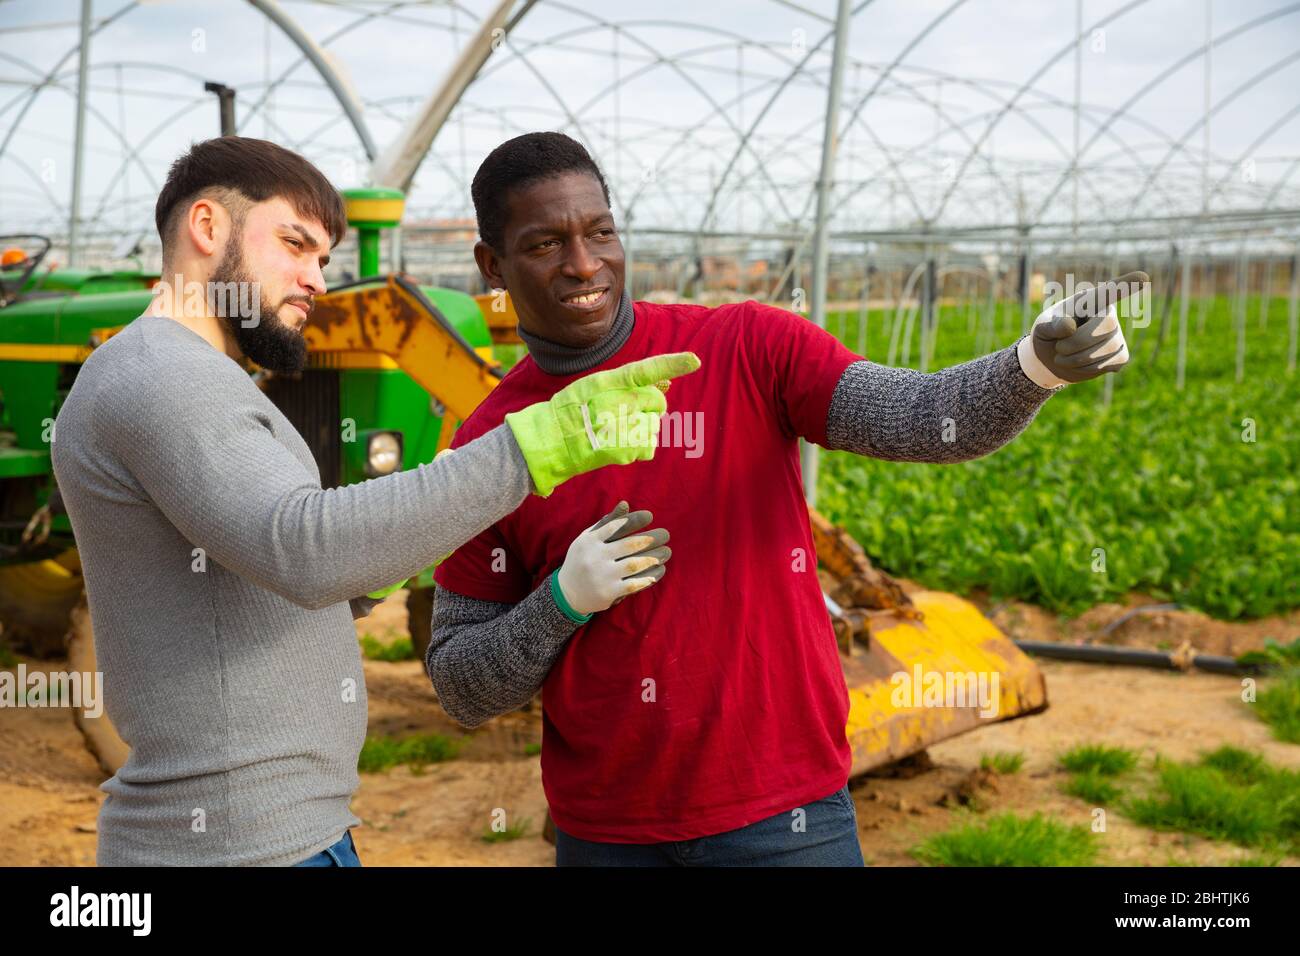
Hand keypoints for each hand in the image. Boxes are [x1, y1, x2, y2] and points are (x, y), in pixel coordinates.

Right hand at [505, 352, 700, 496]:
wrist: (550, 440)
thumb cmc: (573, 410)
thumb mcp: (595, 385)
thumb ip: (627, 383)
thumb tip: (663, 384)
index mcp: (610, 382)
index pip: (648, 369)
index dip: (673, 364)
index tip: (695, 360)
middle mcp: (618, 403)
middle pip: (658, 402)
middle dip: (651, 408)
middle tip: (627, 413)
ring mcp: (622, 427)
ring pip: (655, 425)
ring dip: (644, 428)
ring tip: (617, 430)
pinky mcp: (624, 450)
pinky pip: (650, 445)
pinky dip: (640, 447)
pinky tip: (620, 444)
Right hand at [552, 501, 671, 620]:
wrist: (568, 593)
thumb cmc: (583, 559)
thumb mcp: (588, 539)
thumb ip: (607, 523)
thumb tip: (626, 504)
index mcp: (590, 541)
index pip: (616, 526)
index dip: (635, 520)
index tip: (650, 516)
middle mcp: (595, 557)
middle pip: (629, 545)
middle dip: (651, 539)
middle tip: (666, 534)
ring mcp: (602, 576)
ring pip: (634, 564)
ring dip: (654, 557)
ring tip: (666, 552)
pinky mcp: (608, 592)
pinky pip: (633, 584)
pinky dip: (649, 577)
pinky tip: (659, 570)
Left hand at [1017, 271, 1146, 386]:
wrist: (1049, 359)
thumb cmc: (1048, 334)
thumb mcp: (1042, 326)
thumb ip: (1052, 325)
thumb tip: (1070, 327)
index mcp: (1089, 300)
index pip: (1109, 291)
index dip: (1126, 285)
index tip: (1143, 278)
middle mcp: (1107, 314)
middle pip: (1107, 324)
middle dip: (1078, 341)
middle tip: (1058, 348)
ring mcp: (1117, 335)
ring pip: (1108, 347)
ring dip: (1078, 358)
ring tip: (1062, 356)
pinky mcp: (1120, 356)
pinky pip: (1111, 363)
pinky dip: (1087, 367)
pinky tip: (1078, 363)